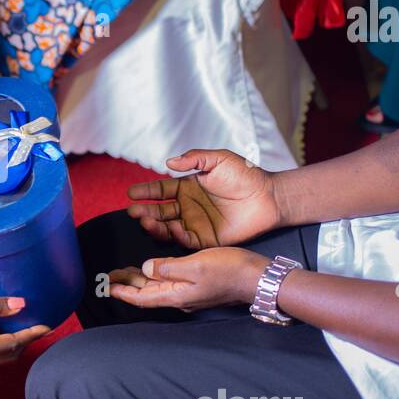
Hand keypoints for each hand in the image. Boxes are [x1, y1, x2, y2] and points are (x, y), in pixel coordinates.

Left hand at [110, 248, 268, 311]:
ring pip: (158, 287)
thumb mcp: (195, 265)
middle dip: (128, 283)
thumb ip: (167, 268)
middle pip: (147, 293)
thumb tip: (146, 268)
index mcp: (176, 295)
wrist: (257, 277)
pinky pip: (170, 282)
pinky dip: (157, 275)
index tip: (107, 285)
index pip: (142, 298)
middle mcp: (180, 298)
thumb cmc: (229, 271)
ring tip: (125, 270)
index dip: (123, 292)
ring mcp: (190, 293)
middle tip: (111, 273)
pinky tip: (154, 267)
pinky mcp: (198, 286)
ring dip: (141, 279)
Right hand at [126, 149, 282, 248]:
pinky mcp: (206, 239)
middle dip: (144, 211)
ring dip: (155, 225)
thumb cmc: (246, 175)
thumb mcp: (219, 159)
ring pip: (168, 227)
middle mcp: (188, 207)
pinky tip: (171, 228)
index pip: (160, 190)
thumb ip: (195, 158)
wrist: (268, 197)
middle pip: (160, 211)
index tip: (130, 193)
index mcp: (187, 188)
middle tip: (133, 211)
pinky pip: (186, 240)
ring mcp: (195, 224)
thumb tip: (169, 162)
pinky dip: (176, 236)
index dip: (145, 192)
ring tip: (144, 220)